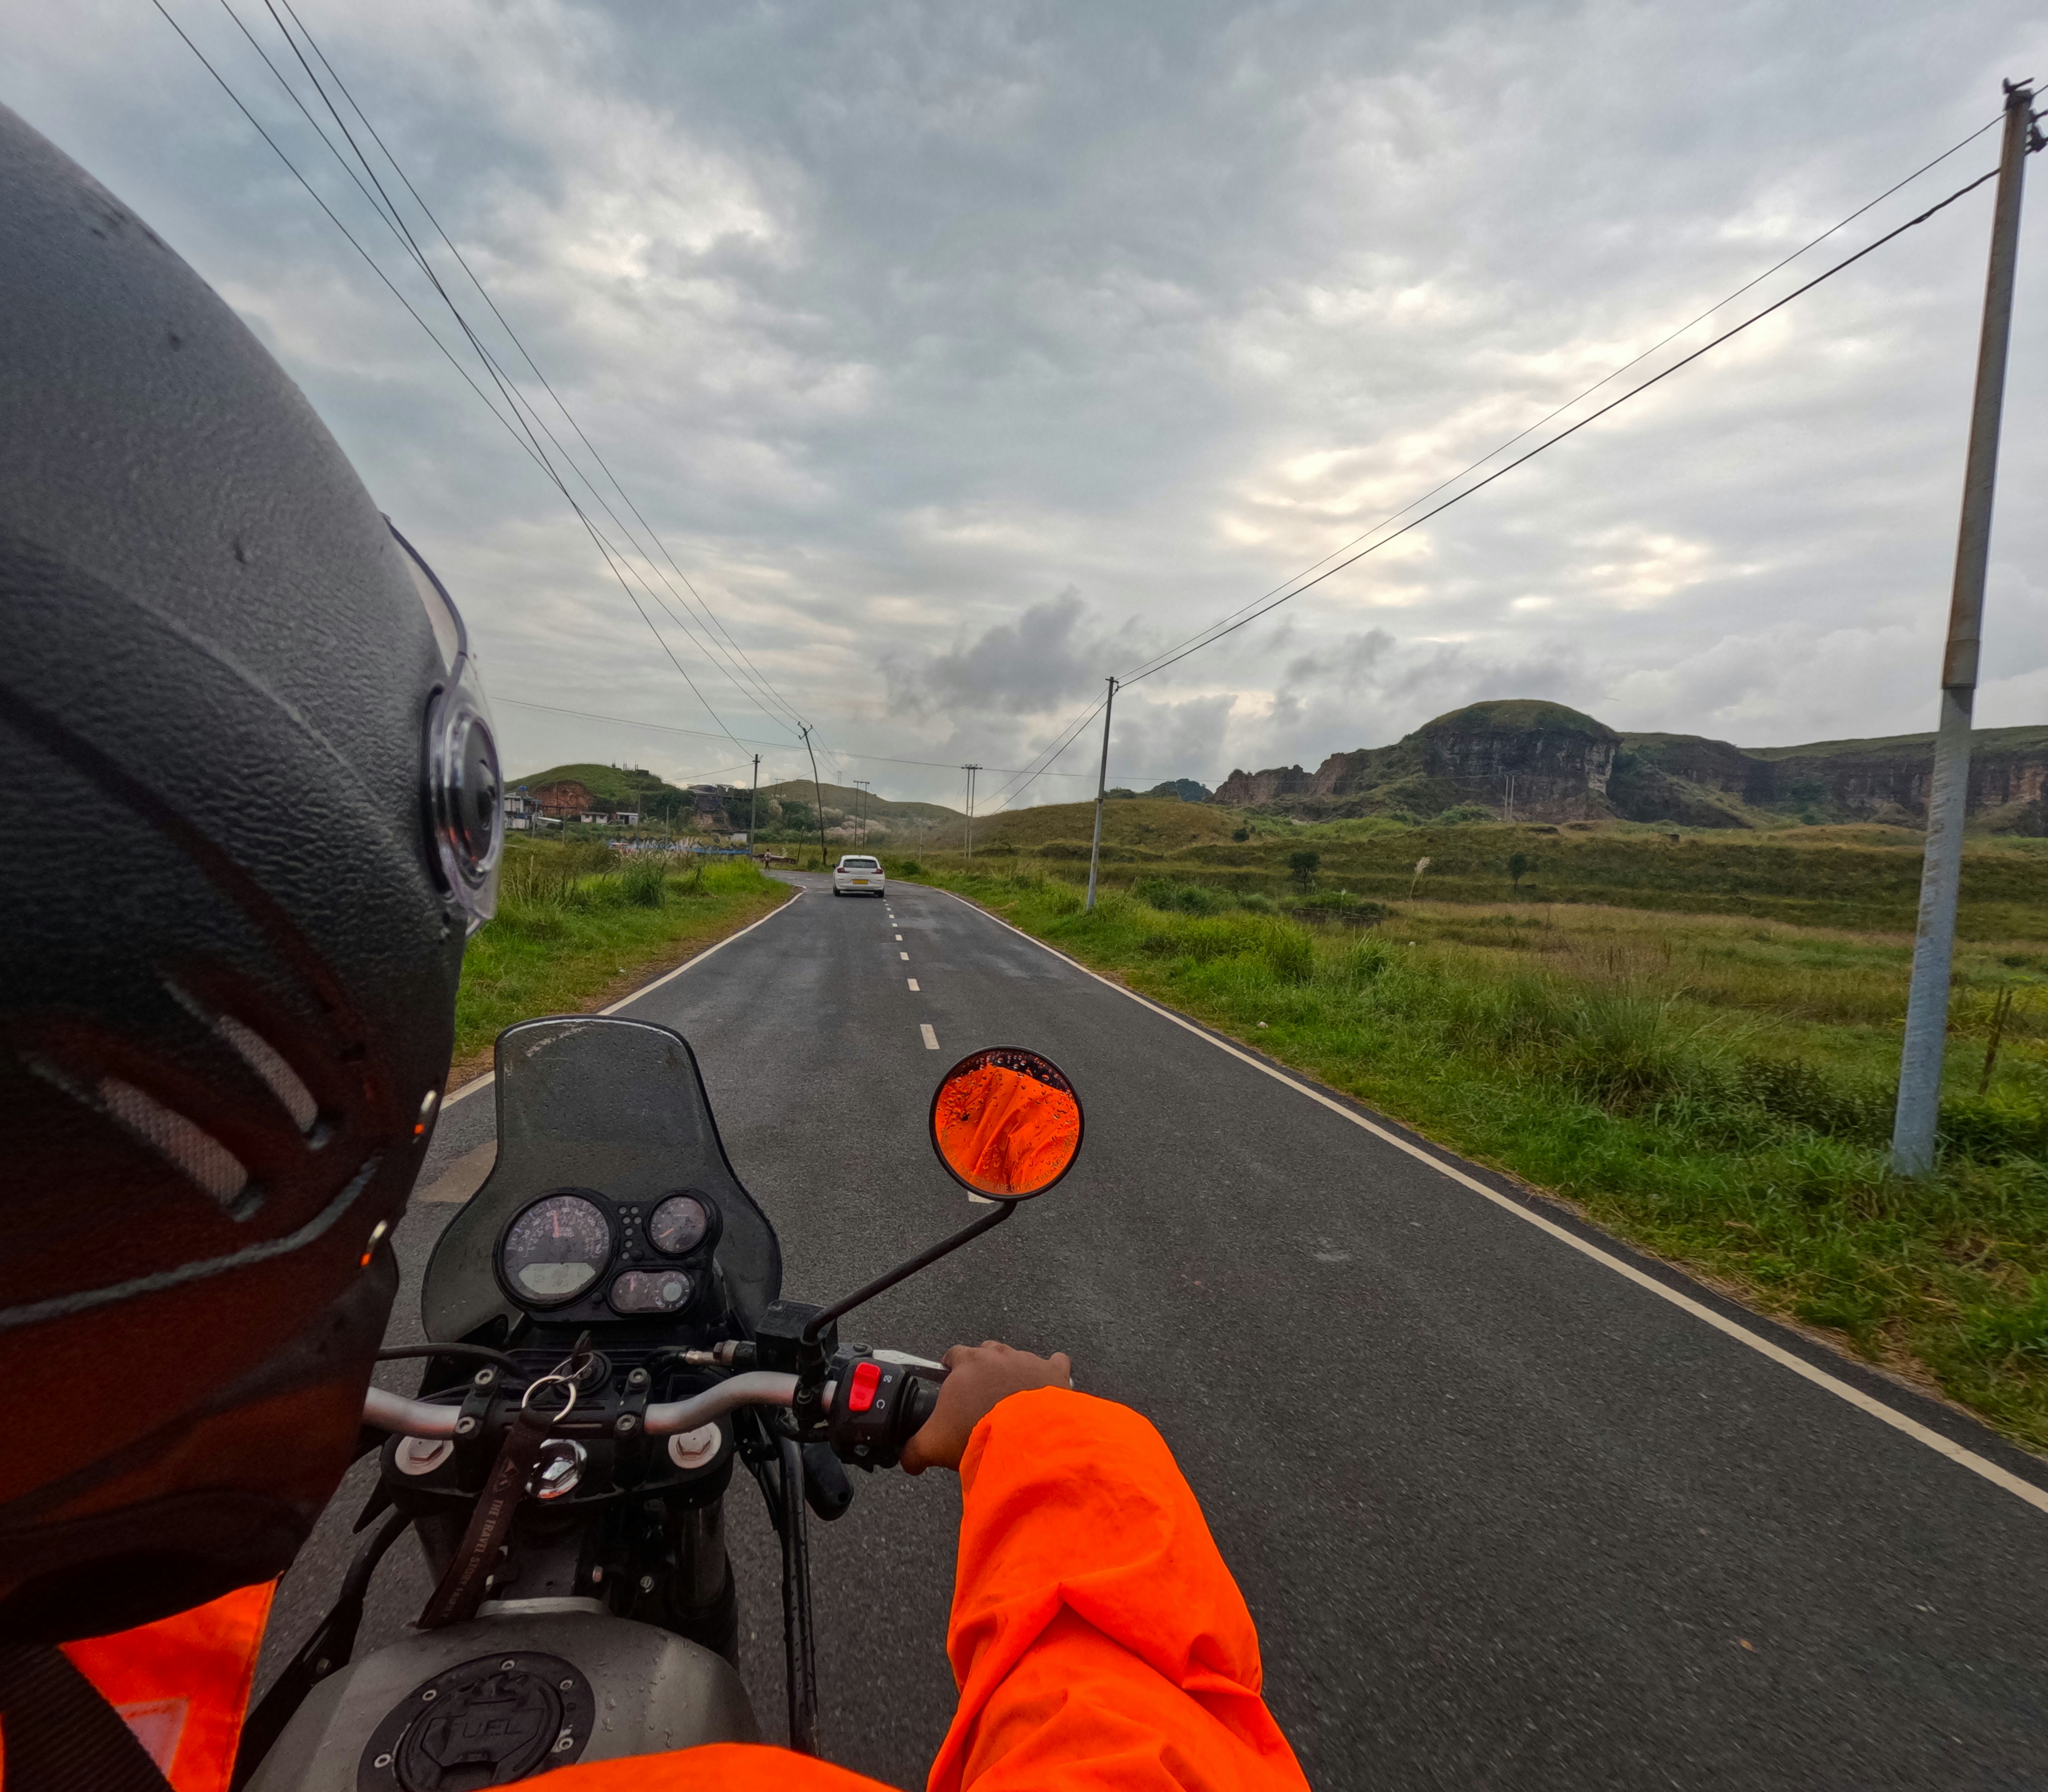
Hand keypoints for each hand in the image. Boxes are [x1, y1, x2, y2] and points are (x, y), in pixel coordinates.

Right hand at [900, 1340, 1072, 1474]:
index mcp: (968, 1363)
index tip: (952, 1380)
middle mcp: (999, 1355)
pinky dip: (1052, 1373)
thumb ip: (914, 1450)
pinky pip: (1056, 1362)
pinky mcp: (1054, 1372)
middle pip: (987, 1352)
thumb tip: (907, 1460)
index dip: (951, 1367)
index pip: (954, 1354)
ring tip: (1013, 1399)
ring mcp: (1029, 1360)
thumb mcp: (933, 1444)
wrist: (1024, 1439)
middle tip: (982, 1393)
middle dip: (984, 1368)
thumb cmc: (977, 1433)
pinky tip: (1049, 1388)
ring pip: (1019, 1358)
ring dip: (1015, 1373)